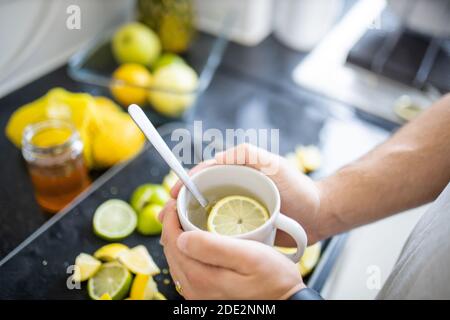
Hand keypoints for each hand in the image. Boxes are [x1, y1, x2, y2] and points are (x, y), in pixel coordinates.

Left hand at [159, 200, 304, 299]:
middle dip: (170, 226)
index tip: (174, 201)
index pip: (173, 242)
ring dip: (176, 239)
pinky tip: (194, 243)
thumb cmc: (274, 279)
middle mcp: (195, 290)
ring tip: (182, 220)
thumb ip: (213, 247)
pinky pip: (186, 271)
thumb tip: (182, 237)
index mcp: (202, 277)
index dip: (170, 218)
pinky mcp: (207, 297)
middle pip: (172, 252)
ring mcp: (200, 296)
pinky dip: (185, 253)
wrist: (286, 302)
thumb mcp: (249, 256)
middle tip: (176, 206)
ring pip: (177, 262)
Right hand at [171, 143, 322, 243]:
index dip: (185, 183)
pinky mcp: (243, 228)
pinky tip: (196, 244)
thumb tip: (215, 159)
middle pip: (200, 195)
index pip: (204, 175)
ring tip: (174, 232)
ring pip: (206, 214)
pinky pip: (220, 230)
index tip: (172, 194)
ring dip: (188, 220)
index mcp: (236, 173)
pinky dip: (205, 235)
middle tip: (166, 216)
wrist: (318, 214)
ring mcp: (237, 209)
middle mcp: (233, 190)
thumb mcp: (272, 163)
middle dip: (180, 203)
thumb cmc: (297, 187)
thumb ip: (246, 153)